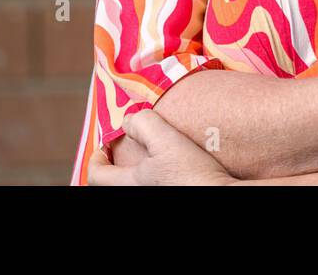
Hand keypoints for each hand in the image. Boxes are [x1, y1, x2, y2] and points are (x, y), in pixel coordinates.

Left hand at [87, 110, 235, 185]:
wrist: (222, 195)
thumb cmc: (192, 174)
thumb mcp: (166, 140)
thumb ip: (143, 124)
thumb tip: (128, 121)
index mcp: (129, 185)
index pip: (96, 175)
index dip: (96, 158)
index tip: (105, 146)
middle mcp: (138, 194)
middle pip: (113, 184)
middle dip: (114, 166)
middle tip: (123, 152)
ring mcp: (157, 196)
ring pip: (135, 185)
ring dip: (135, 172)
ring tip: (149, 157)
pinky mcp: (174, 194)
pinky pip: (153, 186)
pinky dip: (153, 178)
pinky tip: (172, 168)